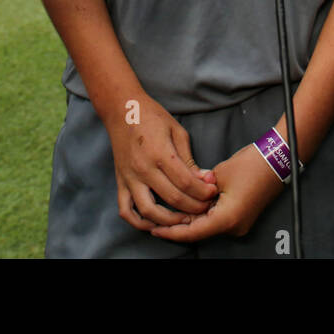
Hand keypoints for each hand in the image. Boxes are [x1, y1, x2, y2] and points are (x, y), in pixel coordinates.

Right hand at [102, 93, 217, 230]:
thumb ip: (189, 159)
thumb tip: (205, 179)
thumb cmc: (153, 117)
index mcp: (160, 152)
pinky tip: (156, 224)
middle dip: (194, 207)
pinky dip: (139, 222)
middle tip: (206, 207)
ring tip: (185, 220)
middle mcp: (143, 168)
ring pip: (149, 212)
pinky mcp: (120, 182)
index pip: (186, 182)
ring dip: (169, 221)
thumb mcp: (177, 131)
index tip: (213, 192)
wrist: (122, 110)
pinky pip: (126, 210)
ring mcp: (130, 178)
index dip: (203, 191)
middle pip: (172, 198)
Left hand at [148, 142, 283, 243]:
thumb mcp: (218, 174)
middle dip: (179, 225)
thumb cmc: (251, 165)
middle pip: (200, 231)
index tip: (155, 229)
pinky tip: (189, 206)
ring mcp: (239, 223)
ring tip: (170, 211)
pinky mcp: (242, 216)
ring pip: (208, 224)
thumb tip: (188, 195)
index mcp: (227, 219)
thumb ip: (199, 189)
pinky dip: (204, 213)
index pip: (192, 232)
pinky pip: (218, 218)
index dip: (172, 232)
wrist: (277, 159)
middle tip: (157, 220)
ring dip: (191, 218)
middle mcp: (234, 226)